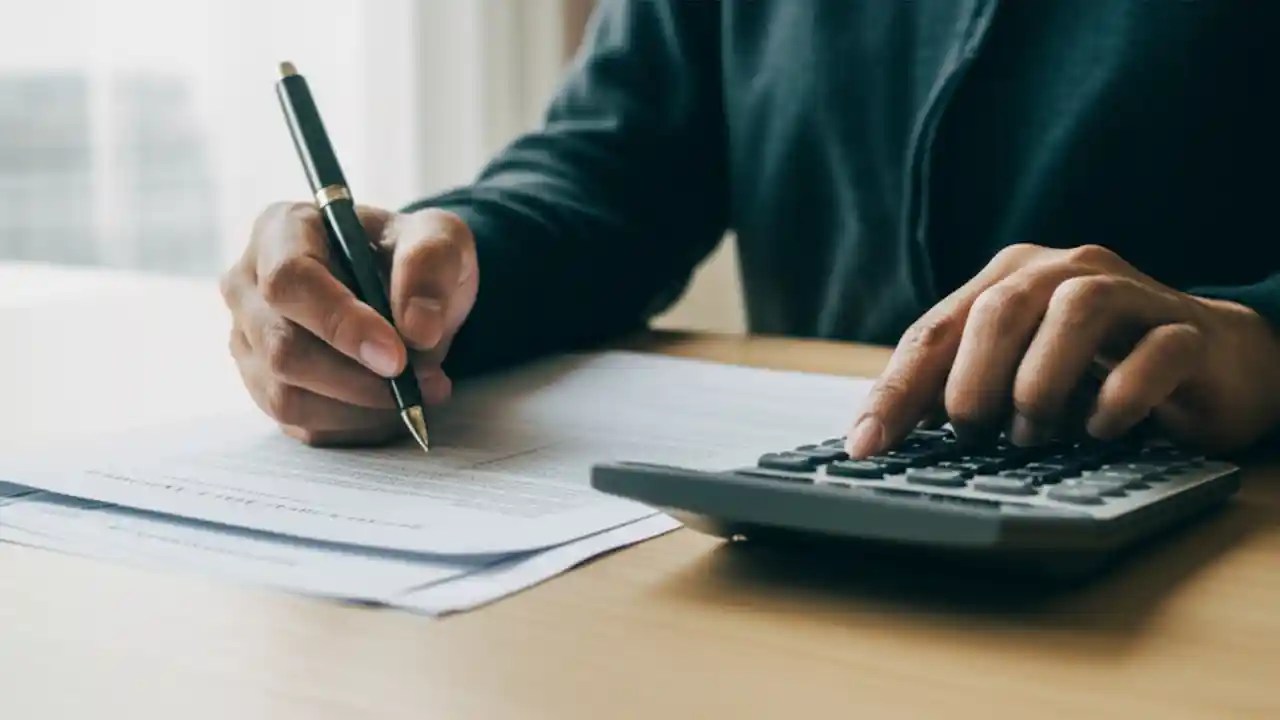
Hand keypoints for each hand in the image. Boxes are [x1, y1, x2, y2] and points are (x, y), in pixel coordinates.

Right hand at [220, 203, 477, 445]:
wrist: (411, 291)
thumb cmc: (415, 257)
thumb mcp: (441, 239)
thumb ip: (431, 268)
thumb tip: (418, 331)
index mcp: (282, 230)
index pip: (289, 282)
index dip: (339, 324)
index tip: (397, 356)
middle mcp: (249, 286)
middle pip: (283, 350)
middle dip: (360, 379)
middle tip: (426, 380)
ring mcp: (250, 340)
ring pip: (287, 397)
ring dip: (362, 408)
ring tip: (419, 392)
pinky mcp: (266, 385)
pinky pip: (302, 424)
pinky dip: (356, 425)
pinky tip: (393, 407)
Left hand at [847, 244, 1279, 456]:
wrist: (1212, 363)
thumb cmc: (1094, 373)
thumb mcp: (1012, 378)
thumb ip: (953, 390)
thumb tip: (878, 440)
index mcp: (1007, 279)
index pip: (934, 331)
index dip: (896, 392)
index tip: (867, 447)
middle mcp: (1064, 271)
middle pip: (998, 310)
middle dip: (973, 385)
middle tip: (975, 436)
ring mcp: (1131, 293)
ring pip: (1076, 312)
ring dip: (1043, 385)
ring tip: (1035, 434)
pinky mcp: (1188, 329)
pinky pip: (1154, 352)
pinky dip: (1121, 396)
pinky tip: (1101, 429)